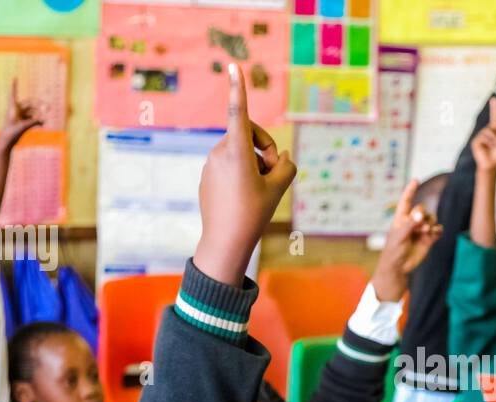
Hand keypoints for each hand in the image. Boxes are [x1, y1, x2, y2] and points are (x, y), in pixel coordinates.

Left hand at [0, 79, 46, 150]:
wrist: (7, 142)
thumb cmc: (11, 133)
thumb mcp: (23, 127)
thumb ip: (33, 122)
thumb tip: (43, 119)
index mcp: (13, 108)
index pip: (13, 94)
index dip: (14, 86)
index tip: (14, 77)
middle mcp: (16, 110)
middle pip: (30, 104)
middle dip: (39, 106)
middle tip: (49, 108)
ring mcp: (20, 116)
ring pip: (32, 112)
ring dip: (39, 116)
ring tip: (45, 121)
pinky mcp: (22, 122)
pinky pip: (32, 119)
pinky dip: (37, 121)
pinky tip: (42, 124)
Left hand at [194, 63, 296, 283]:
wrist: (224, 243)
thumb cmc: (253, 215)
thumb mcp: (279, 188)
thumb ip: (286, 165)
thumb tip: (281, 157)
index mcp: (236, 152)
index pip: (238, 113)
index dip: (238, 88)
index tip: (233, 65)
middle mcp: (220, 152)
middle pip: (251, 137)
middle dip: (267, 150)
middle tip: (275, 175)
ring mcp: (212, 163)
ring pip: (243, 153)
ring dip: (256, 166)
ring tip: (259, 192)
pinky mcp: (208, 175)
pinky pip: (232, 165)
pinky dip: (243, 175)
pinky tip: (244, 198)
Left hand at [373, 180, 443, 298]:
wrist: (399, 267)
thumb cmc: (394, 250)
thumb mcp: (399, 236)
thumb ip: (410, 224)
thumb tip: (421, 214)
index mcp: (401, 218)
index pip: (406, 201)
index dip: (410, 191)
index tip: (415, 180)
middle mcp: (412, 222)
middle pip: (422, 210)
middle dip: (423, 215)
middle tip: (421, 226)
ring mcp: (421, 230)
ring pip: (432, 219)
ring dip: (431, 223)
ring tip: (427, 231)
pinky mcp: (428, 239)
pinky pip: (438, 230)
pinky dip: (438, 230)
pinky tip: (434, 233)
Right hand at [470, 98, 495, 173]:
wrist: (491, 166)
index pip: (495, 117)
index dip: (495, 108)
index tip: (494, 99)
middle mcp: (488, 131)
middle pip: (493, 123)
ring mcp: (481, 136)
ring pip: (488, 131)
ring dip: (494, 139)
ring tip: (495, 147)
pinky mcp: (476, 141)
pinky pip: (483, 137)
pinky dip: (489, 142)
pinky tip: (489, 148)